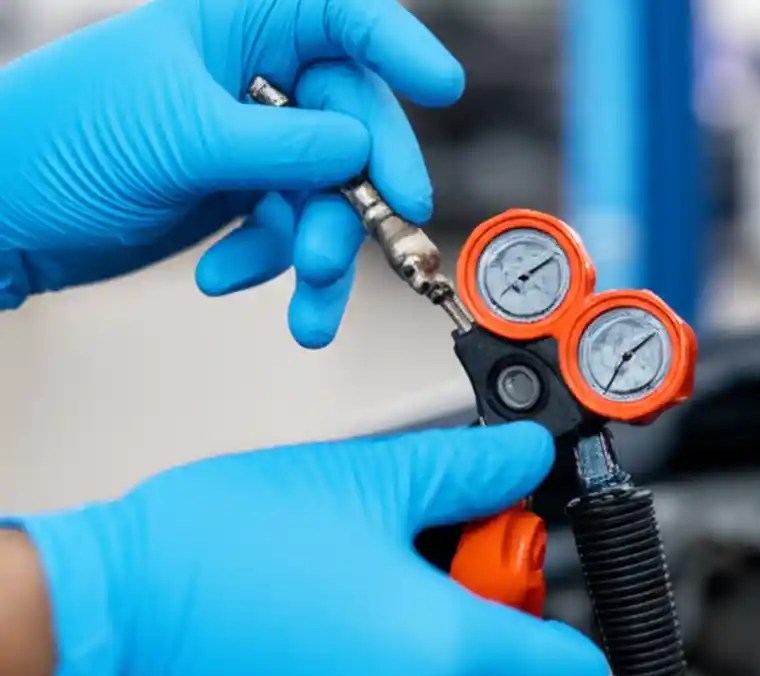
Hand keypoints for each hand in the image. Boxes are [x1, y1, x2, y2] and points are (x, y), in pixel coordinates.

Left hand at [0, 0, 461, 347]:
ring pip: (327, 193)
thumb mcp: (184, 138)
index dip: (398, 46)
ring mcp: (251, 140)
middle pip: (352, 121)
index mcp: (236, 23)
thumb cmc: (57, 142)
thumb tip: (361, 149)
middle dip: (363, 189)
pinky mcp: (239, 195)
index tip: (442, 86)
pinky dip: (269, 265)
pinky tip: (222, 279)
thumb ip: (285, 146)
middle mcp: (253, 76)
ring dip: (322, 252)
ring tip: (307, 303)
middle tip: (389, 231)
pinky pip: (287, 231)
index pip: (341, 18)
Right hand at [5, 423, 609, 675]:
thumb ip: (470, 472)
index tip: (528, 587)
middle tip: (456, 583)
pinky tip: (356, 642)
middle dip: (511, 645)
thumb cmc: (211, 558)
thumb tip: (525, 459)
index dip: (570, 632)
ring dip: (460, 672)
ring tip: (397, 608)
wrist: (101, 618)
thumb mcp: (366, 481)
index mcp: (445, 658)